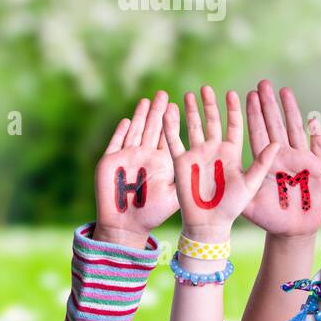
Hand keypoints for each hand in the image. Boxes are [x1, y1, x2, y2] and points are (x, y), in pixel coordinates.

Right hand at [93, 91, 178, 246]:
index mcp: (162, 162)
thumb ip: (188, 177)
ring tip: (147, 100)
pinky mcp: (110, 163)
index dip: (173, 120)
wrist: (126, 227)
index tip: (180, 102)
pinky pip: (116, 143)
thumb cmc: (153, 214)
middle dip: (158, 111)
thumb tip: (210, 166)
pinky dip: (121, 132)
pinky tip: (127, 120)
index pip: (169, 136)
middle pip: (153, 128)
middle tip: (164, 93)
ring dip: (141, 116)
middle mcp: (145, 157)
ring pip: (136, 131)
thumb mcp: (176, 194)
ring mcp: (127, 158)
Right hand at [164, 86, 279, 241]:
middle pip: (212, 121)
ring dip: (190, 112)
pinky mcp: (180, 162)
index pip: (233, 125)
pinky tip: (168, 113)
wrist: (210, 223)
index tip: (234, 93)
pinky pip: (174, 141)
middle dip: (209, 105)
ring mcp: (197, 155)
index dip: (233, 109)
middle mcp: (214, 150)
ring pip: (193, 127)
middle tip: (206, 88)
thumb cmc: (233, 206)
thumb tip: (277, 143)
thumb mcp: (250, 184)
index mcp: (232, 153)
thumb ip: (262, 163)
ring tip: (189, 95)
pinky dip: (170, 127)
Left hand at [240, 80, 320, 236]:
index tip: (247, 94)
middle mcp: (282, 156)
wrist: (292, 231)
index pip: (257, 132)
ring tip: (284, 90)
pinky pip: (319, 147)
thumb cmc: (269, 218)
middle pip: (275, 125)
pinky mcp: (318, 168)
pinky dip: (318, 133)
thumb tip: (221, 175)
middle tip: (262, 83)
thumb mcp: (248, 203)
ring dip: (290, 110)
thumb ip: (238, 188)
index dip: (253, 114)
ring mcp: (301, 160)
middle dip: (269, 104)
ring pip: (295, 129)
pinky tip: (314, 117)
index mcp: (265, 162)